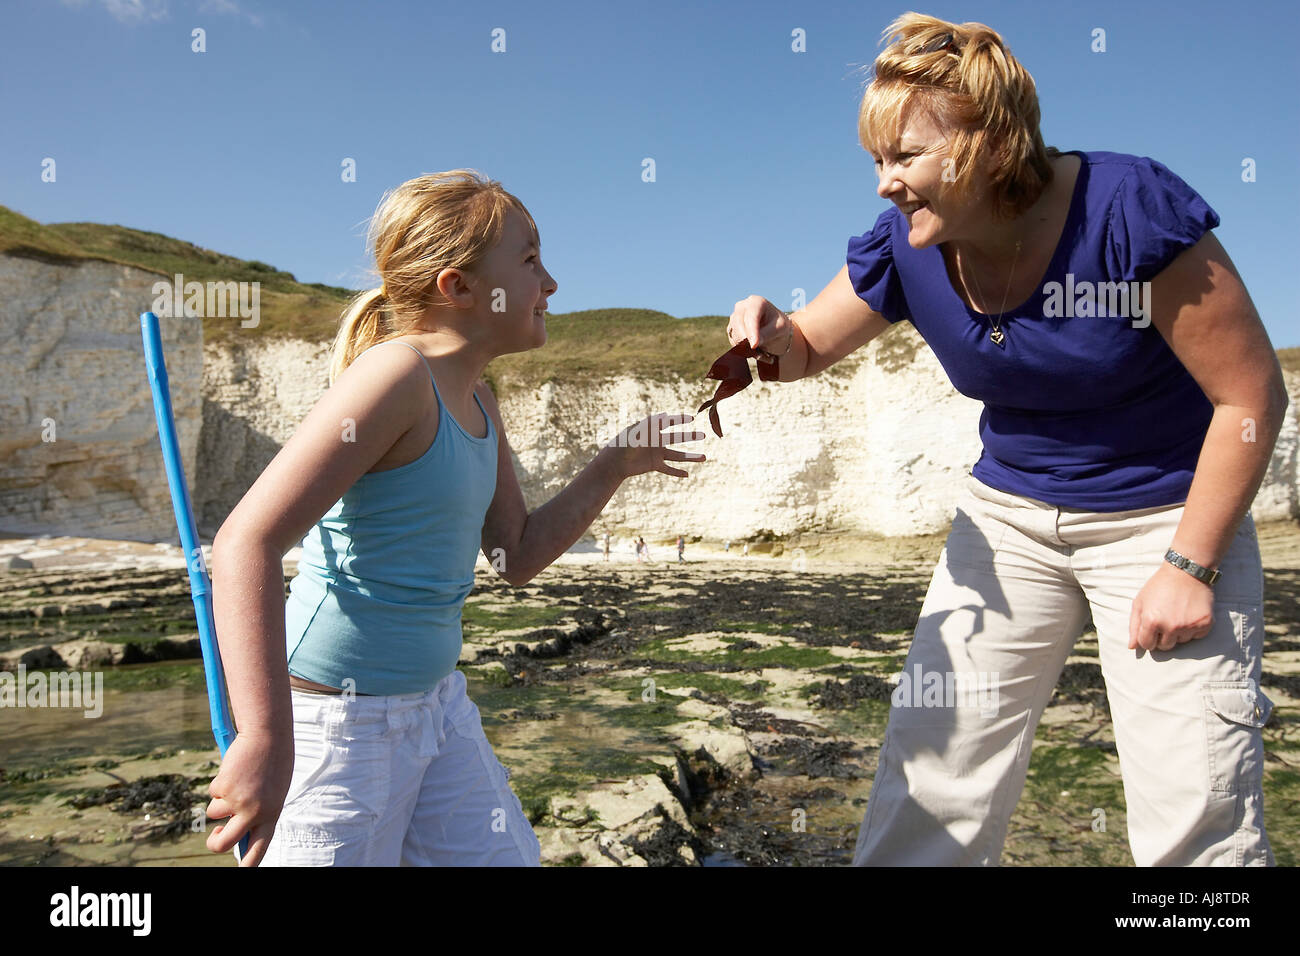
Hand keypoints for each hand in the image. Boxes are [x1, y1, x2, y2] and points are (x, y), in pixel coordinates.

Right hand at [205, 730, 293, 866]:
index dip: (248, 865)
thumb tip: (235, 831)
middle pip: (224, 844)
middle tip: (216, 836)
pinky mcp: (223, 789)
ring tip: (238, 779)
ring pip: (214, 813)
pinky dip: (219, 782)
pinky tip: (234, 768)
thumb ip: (259, 811)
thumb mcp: (272, 790)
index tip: (241, 872)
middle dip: (215, 843)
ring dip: (219, 800)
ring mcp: (236, 802)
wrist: (268, 734)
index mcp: (272, 814)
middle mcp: (254, 813)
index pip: (258, 850)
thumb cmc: (274, 761)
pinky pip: (212, 792)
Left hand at [603, 413, 706, 478]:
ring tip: (704, 457)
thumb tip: (665, 415)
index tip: (692, 418)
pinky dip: (677, 472)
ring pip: (677, 455)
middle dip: (690, 436)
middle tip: (703, 435)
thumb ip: (650, 425)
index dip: (680, 419)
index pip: (669, 422)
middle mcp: (657, 441)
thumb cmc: (622, 444)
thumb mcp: (636, 433)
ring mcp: (657, 453)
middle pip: (677, 438)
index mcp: (652, 430)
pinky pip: (668, 469)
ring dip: (690, 457)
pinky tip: (687, 474)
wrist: (614, 462)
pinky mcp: (655, 465)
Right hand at [727, 295, 792, 364]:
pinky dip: (744, 351)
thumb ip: (767, 334)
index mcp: (756, 302)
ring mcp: (734, 318)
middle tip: (761, 354)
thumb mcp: (780, 329)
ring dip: (748, 349)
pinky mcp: (731, 329)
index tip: (754, 345)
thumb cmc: (779, 326)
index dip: (752, 331)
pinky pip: (734, 343)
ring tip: (763, 354)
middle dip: (748, 342)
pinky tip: (757, 353)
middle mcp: (742, 307)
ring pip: (735, 335)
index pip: (751, 317)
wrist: (775, 331)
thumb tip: (752, 344)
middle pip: (739, 325)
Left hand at [1128, 561, 1214, 650]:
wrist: (1186, 572)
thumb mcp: (1140, 602)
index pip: (1147, 645)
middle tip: (1166, 619)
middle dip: (1163, 637)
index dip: (1147, 638)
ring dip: (1178, 632)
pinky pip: (1197, 637)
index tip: (1151, 630)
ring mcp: (1189, 626)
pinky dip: (1193, 629)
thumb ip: (1134, 626)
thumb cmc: (1159, 586)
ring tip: (1178, 614)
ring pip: (1181, 642)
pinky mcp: (1205, 624)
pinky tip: (1190, 614)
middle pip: (1165, 647)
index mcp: (1151, 621)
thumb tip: (1132, 647)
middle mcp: (1171, 626)